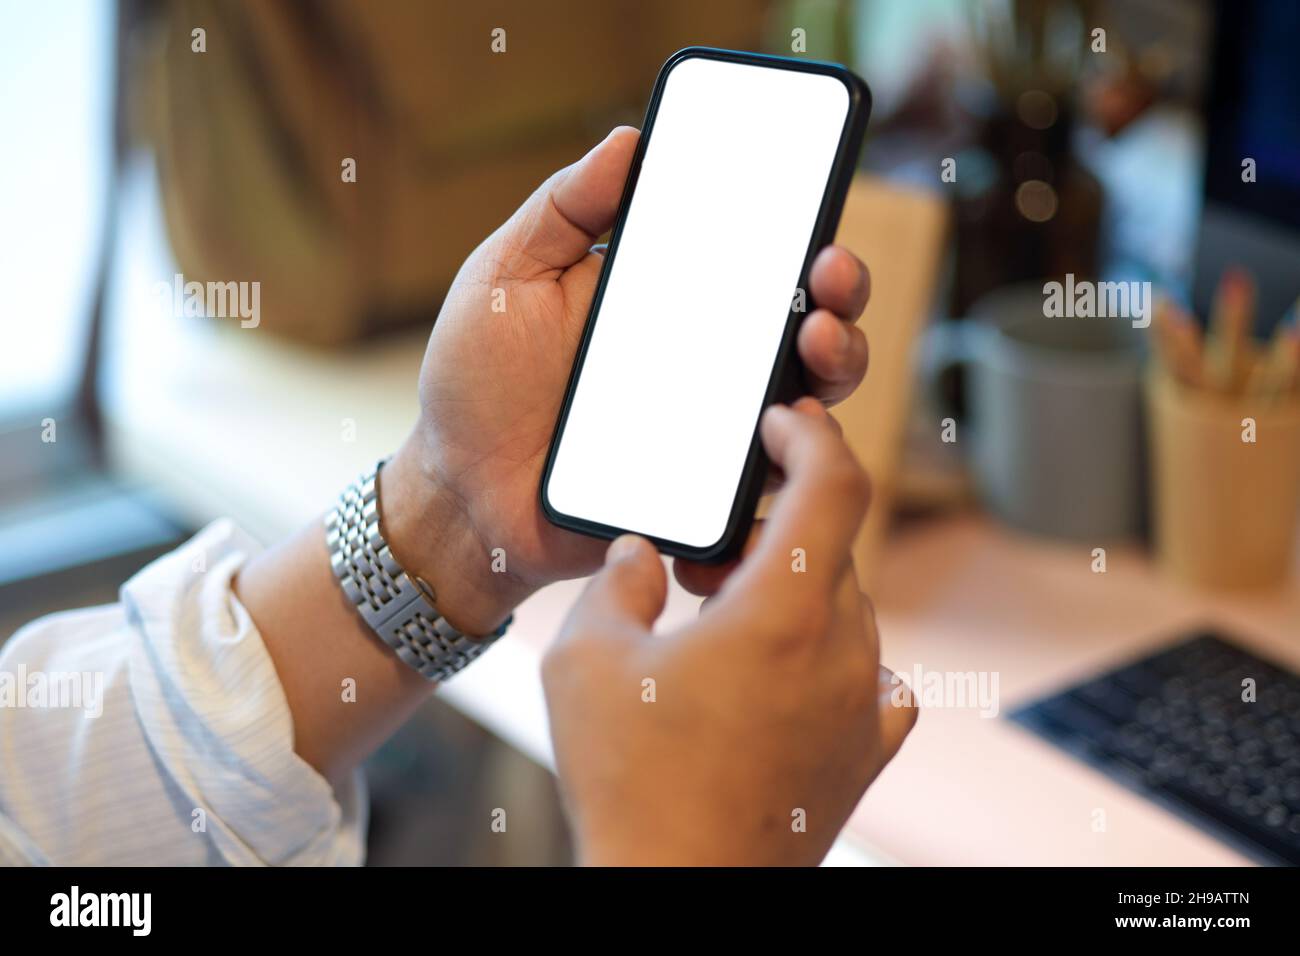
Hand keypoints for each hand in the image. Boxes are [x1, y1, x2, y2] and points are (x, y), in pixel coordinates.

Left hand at [382, 127, 871, 633]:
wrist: (456, 487)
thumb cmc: (478, 379)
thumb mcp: (508, 276)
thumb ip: (563, 209)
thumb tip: (629, 139)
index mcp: (670, 301)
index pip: (758, 260)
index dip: (804, 235)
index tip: (816, 215)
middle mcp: (707, 363)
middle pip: (807, 327)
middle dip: (841, 299)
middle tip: (826, 280)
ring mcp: (710, 431)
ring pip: (807, 403)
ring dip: (835, 369)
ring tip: (813, 350)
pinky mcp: (700, 496)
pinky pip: (766, 486)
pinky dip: (792, 464)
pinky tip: (782, 439)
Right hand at [541, 399, 915, 865]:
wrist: (680, 892)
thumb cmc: (631, 782)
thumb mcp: (585, 659)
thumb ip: (615, 581)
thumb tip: (638, 554)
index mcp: (785, 611)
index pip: (834, 483)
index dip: (812, 435)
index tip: (783, 420)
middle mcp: (844, 651)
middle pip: (832, 546)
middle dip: (775, 525)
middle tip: (709, 549)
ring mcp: (862, 705)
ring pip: (845, 608)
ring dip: (794, 590)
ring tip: (725, 615)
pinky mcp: (863, 754)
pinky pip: (867, 675)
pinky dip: (827, 652)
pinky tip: (779, 673)